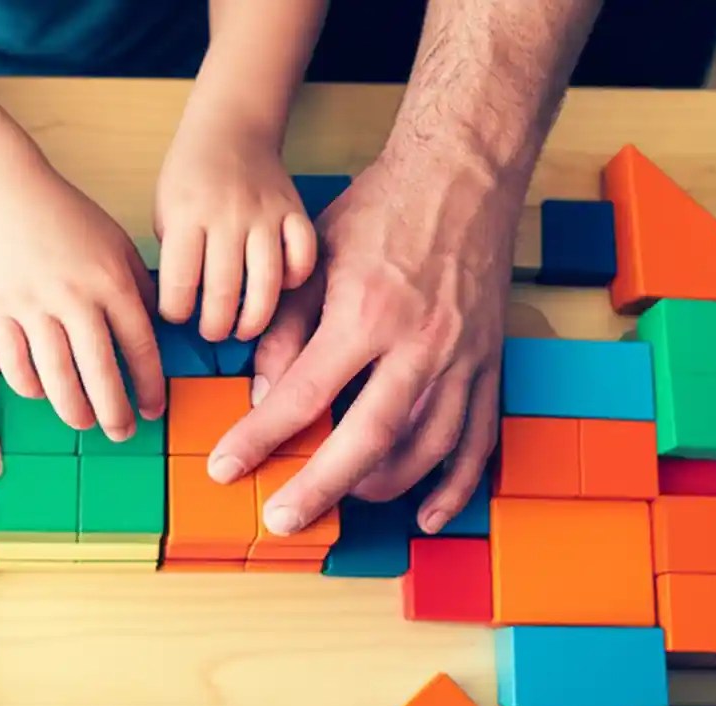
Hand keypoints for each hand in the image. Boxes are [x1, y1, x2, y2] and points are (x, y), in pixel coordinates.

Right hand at [0, 169, 164, 438]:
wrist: (9, 195)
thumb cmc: (70, 220)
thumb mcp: (119, 246)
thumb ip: (138, 290)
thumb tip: (152, 339)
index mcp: (112, 282)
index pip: (139, 347)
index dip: (148, 385)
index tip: (153, 409)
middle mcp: (74, 298)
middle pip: (99, 372)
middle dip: (114, 412)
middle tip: (122, 433)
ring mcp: (32, 307)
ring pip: (56, 376)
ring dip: (74, 409)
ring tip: (86, 423)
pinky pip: (14, 363)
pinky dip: (29, 386)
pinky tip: (43, 395)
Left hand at [154, 118, 315, 341]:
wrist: (231, 129)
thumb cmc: (191, 177)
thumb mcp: (164, 211)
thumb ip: (174, 255)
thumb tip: (184, 307)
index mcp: (187, 217)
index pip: (180, 284)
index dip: (175, 312)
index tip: (177, 316)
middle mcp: (227, 217)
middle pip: (225, 292)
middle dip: (215, 326)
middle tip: (213, 332)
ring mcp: (265, 215)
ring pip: (266, 284)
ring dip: (254, 319)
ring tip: (243, 329)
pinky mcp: (294, 212)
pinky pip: (303, 257)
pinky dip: (295, 281)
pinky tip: (280, 291)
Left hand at [207, 135, 521, 534]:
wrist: (462, 176)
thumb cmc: (380, 210)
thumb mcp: (315, 259)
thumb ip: (286, 329)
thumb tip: (263, 397)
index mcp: (366, 313)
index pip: (304, 395)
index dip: (259, 438)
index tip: (225, 468)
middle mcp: (419, 344)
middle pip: (367, 440)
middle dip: (318, 488)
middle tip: (279, 519)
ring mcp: (462, 358)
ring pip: (425, 449)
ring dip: (379, 487)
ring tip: (338, 499)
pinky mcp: (489, 363)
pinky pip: (479, 439)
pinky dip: (455, 484)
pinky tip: (426, 513)